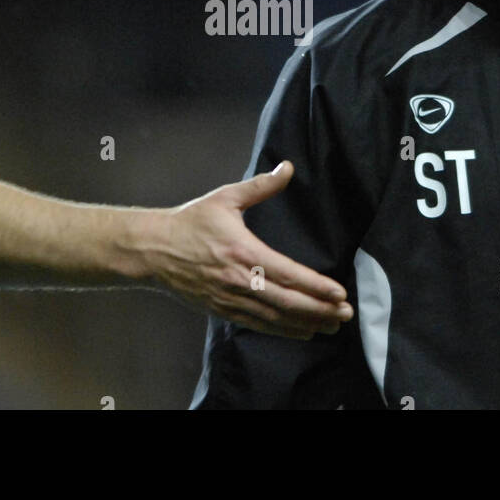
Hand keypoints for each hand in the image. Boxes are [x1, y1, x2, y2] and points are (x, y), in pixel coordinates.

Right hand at [144, 161, 353, 338]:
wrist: (153, 250)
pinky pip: (258, 325)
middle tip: (346, 314)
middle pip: (286, 301)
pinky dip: (283, 331)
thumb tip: (288, 168)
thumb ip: (260, 186)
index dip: (316, 286)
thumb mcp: (225, 198)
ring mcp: (230, 299)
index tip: (340, 293)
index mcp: (242, 251)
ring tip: (333, 326)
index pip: (287, 273)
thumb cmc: (190, 221)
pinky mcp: (222, 310)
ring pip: (275, 318)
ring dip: (306, 324)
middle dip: (319, 310)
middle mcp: (239, 280)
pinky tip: (303, 332)